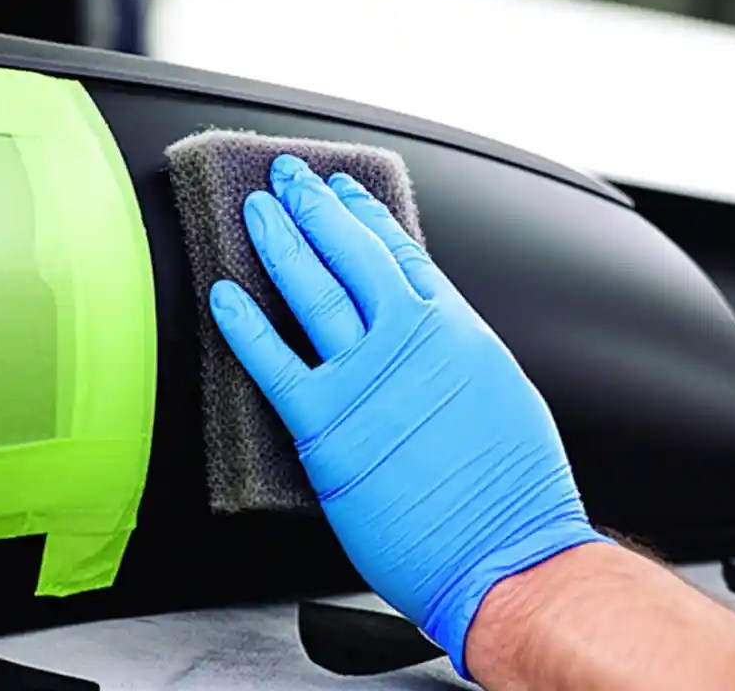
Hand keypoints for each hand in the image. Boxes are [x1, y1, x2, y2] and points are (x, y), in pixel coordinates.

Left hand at [209, 154, 608, 675]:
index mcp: (456, 333)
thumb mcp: (501, 395)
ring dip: (281, 243)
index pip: (401, 256)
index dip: (365, 218)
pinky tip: (222, 294)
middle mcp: (412, 341)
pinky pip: (273, 364)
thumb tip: (429, 337)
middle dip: (316, 209)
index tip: (343, 192)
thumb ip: (455, 356)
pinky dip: (245, 326)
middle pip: (352, 257)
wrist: (510, 557)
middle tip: (287, 176)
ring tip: (256, 208)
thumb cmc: (513, 496)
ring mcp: (366, 380)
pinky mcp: (327, 427)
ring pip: (314, 291)